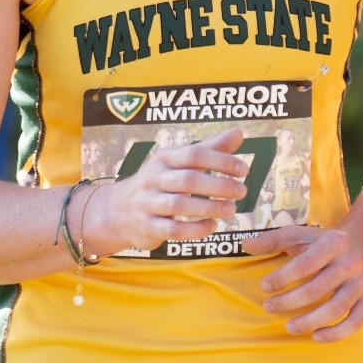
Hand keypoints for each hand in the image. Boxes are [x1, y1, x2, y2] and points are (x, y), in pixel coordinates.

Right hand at [86, 129, 249, 253]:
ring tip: (231, 210)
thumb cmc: (159, 182)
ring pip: (180, 206)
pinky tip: (213, 226)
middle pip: (188, 180)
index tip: (244, 170)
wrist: (118, 210)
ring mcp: (148, 203)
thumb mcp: (179, 161)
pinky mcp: (148, 227)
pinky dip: (195, 229)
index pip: (194, 154)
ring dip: (209, 208)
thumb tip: (239, 132)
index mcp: (165, 159)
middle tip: (242, 191)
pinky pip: (173, 230)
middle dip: (218, 186)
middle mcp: (154, 179)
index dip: (221, 161)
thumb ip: (210, 148)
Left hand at [241, 225, 362, 341]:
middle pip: (318, 288)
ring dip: (310, 321)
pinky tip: (316, 336)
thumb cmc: (322, 243)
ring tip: (288, 327)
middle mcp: (351, 263)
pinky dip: (336, 333)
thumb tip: (244, 244)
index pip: (306, 264)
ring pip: (336, 308)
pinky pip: (355, 321)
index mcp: (333, 244)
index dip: (283, 278)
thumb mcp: (300, 235)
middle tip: (269, 307)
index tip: (264, 287)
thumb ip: (272, 240)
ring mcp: (362, 283)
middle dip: (290, 301)